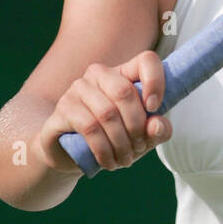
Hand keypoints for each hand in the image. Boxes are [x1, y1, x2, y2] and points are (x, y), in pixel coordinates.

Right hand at [35, 49, 173, 173]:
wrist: (71, 153)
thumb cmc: (113, 138)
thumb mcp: (143, 137)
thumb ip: (158, 130)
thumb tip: (156, 124)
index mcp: (124, 73)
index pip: (147, 60)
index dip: (156, 82)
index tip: (155, 108)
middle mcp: (100, 74)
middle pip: (124, 92)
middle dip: (136, 126)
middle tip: (139, 148)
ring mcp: (78, 88)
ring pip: (107, 113)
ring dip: (121, 143)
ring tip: (125, 160)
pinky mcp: (64, 107)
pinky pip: (89, 128)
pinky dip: (104, 150)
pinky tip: (108, 162)